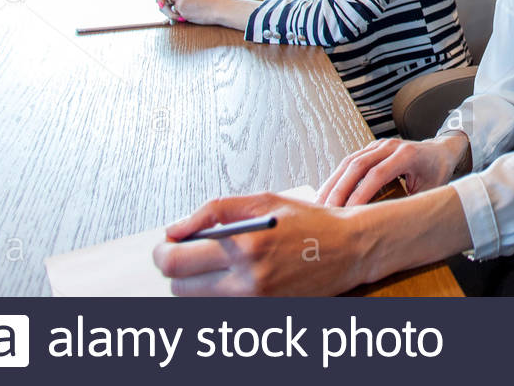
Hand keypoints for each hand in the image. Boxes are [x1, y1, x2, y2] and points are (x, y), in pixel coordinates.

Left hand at [152, 193, 374, 295]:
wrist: (350, 249)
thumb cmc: (311, 223)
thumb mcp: (264, 201)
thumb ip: (215, 209)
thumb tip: (176, 227)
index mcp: (245, 246)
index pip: (177, 262)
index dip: (163, 253)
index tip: (166, 245)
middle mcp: (248, 279)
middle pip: (179, 287)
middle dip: (176, 268)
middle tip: (186, 252)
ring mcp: (255, 301)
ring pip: (196, 300)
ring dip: (195, 282)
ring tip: (214, 263)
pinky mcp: (262, 312)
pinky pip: (221, 307)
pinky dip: (218, 293)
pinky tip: (233, 275)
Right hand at [318, 133, 469, 206]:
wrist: (441, 151)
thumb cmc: (437, 172)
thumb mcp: (431, 191)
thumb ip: (412, 205)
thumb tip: (394, 229)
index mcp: (407, 155)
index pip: (377, 174)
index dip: (360, 193)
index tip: (348, 213)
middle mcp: (390, 146)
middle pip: (357, 165)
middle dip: (339, 190)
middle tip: (327, 212)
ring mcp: (378, 145)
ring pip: (349, 162)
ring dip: (333, 183)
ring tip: (320, 205)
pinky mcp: (370, 149)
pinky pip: (349, 162)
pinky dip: (337, 178)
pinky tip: (327, 194)